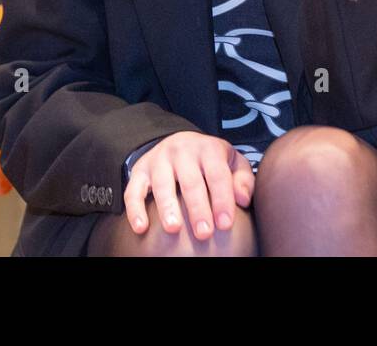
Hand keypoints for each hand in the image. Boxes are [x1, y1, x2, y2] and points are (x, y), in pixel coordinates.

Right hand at [122, 131, 254, 239]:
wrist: (178, 143)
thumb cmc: (210, 160)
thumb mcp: (232, 161)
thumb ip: (242, 179)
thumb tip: (243, 200)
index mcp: (208, 148)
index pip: (217, 174)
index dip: (222, 199)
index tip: (225, 224)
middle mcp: (182, 151)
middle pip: (191, 181)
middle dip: (198, 208)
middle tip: (204, 233)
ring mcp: (158, 160)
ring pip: (162, 184)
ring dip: (168, 207)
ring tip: (174, 229)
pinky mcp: (139, 171)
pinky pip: (133, 190)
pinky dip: (135, 209)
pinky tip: (141, 227)